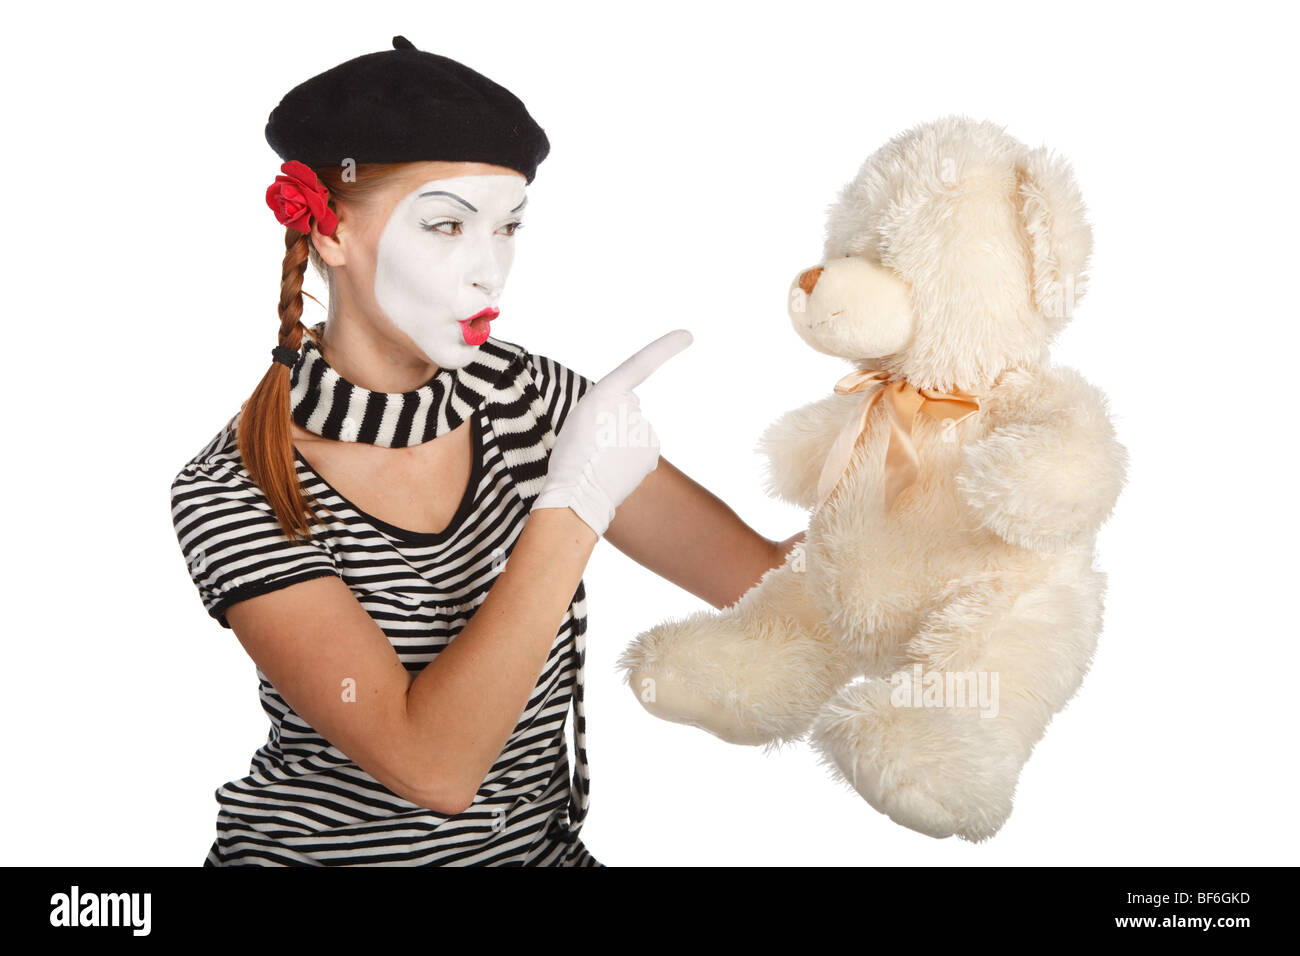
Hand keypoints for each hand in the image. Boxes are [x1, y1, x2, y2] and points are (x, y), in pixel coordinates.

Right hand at [532, 330, 692, 535]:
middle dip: (615, 423)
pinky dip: (631, 458)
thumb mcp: (582, 416)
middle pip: (628, 409)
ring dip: (621, 443)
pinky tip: (615, 469)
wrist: (577, 493)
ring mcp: (644, 429)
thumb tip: (635, 415)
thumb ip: (608, 405)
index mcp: (606, 392)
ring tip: (601, 458)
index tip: (689, 335)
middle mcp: (630, 406)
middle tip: (594, 444)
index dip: (665, 348)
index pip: (641, 364)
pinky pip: (641, 448)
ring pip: (634, 431)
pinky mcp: (652, 449)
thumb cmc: (572, 456)